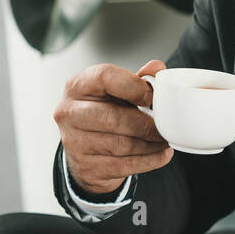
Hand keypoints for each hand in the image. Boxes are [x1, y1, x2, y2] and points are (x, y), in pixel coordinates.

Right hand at [53, 59, 172, 195]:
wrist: (86, 150)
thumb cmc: (104, 112)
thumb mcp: (117, 91)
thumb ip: (137, 79)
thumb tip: (156, 68)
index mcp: (77, 85)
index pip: (104, 77)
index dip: (133, 86)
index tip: (151, 96)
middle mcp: (69, 112)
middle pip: (112, 118)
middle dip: (145, 124)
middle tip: (165, 126)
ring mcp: (74, 141)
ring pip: (120, 144)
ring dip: (150, 144)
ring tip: (165, 140)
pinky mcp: (86, 166)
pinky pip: (123, 165)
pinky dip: (148, 160)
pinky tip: (161, 154)